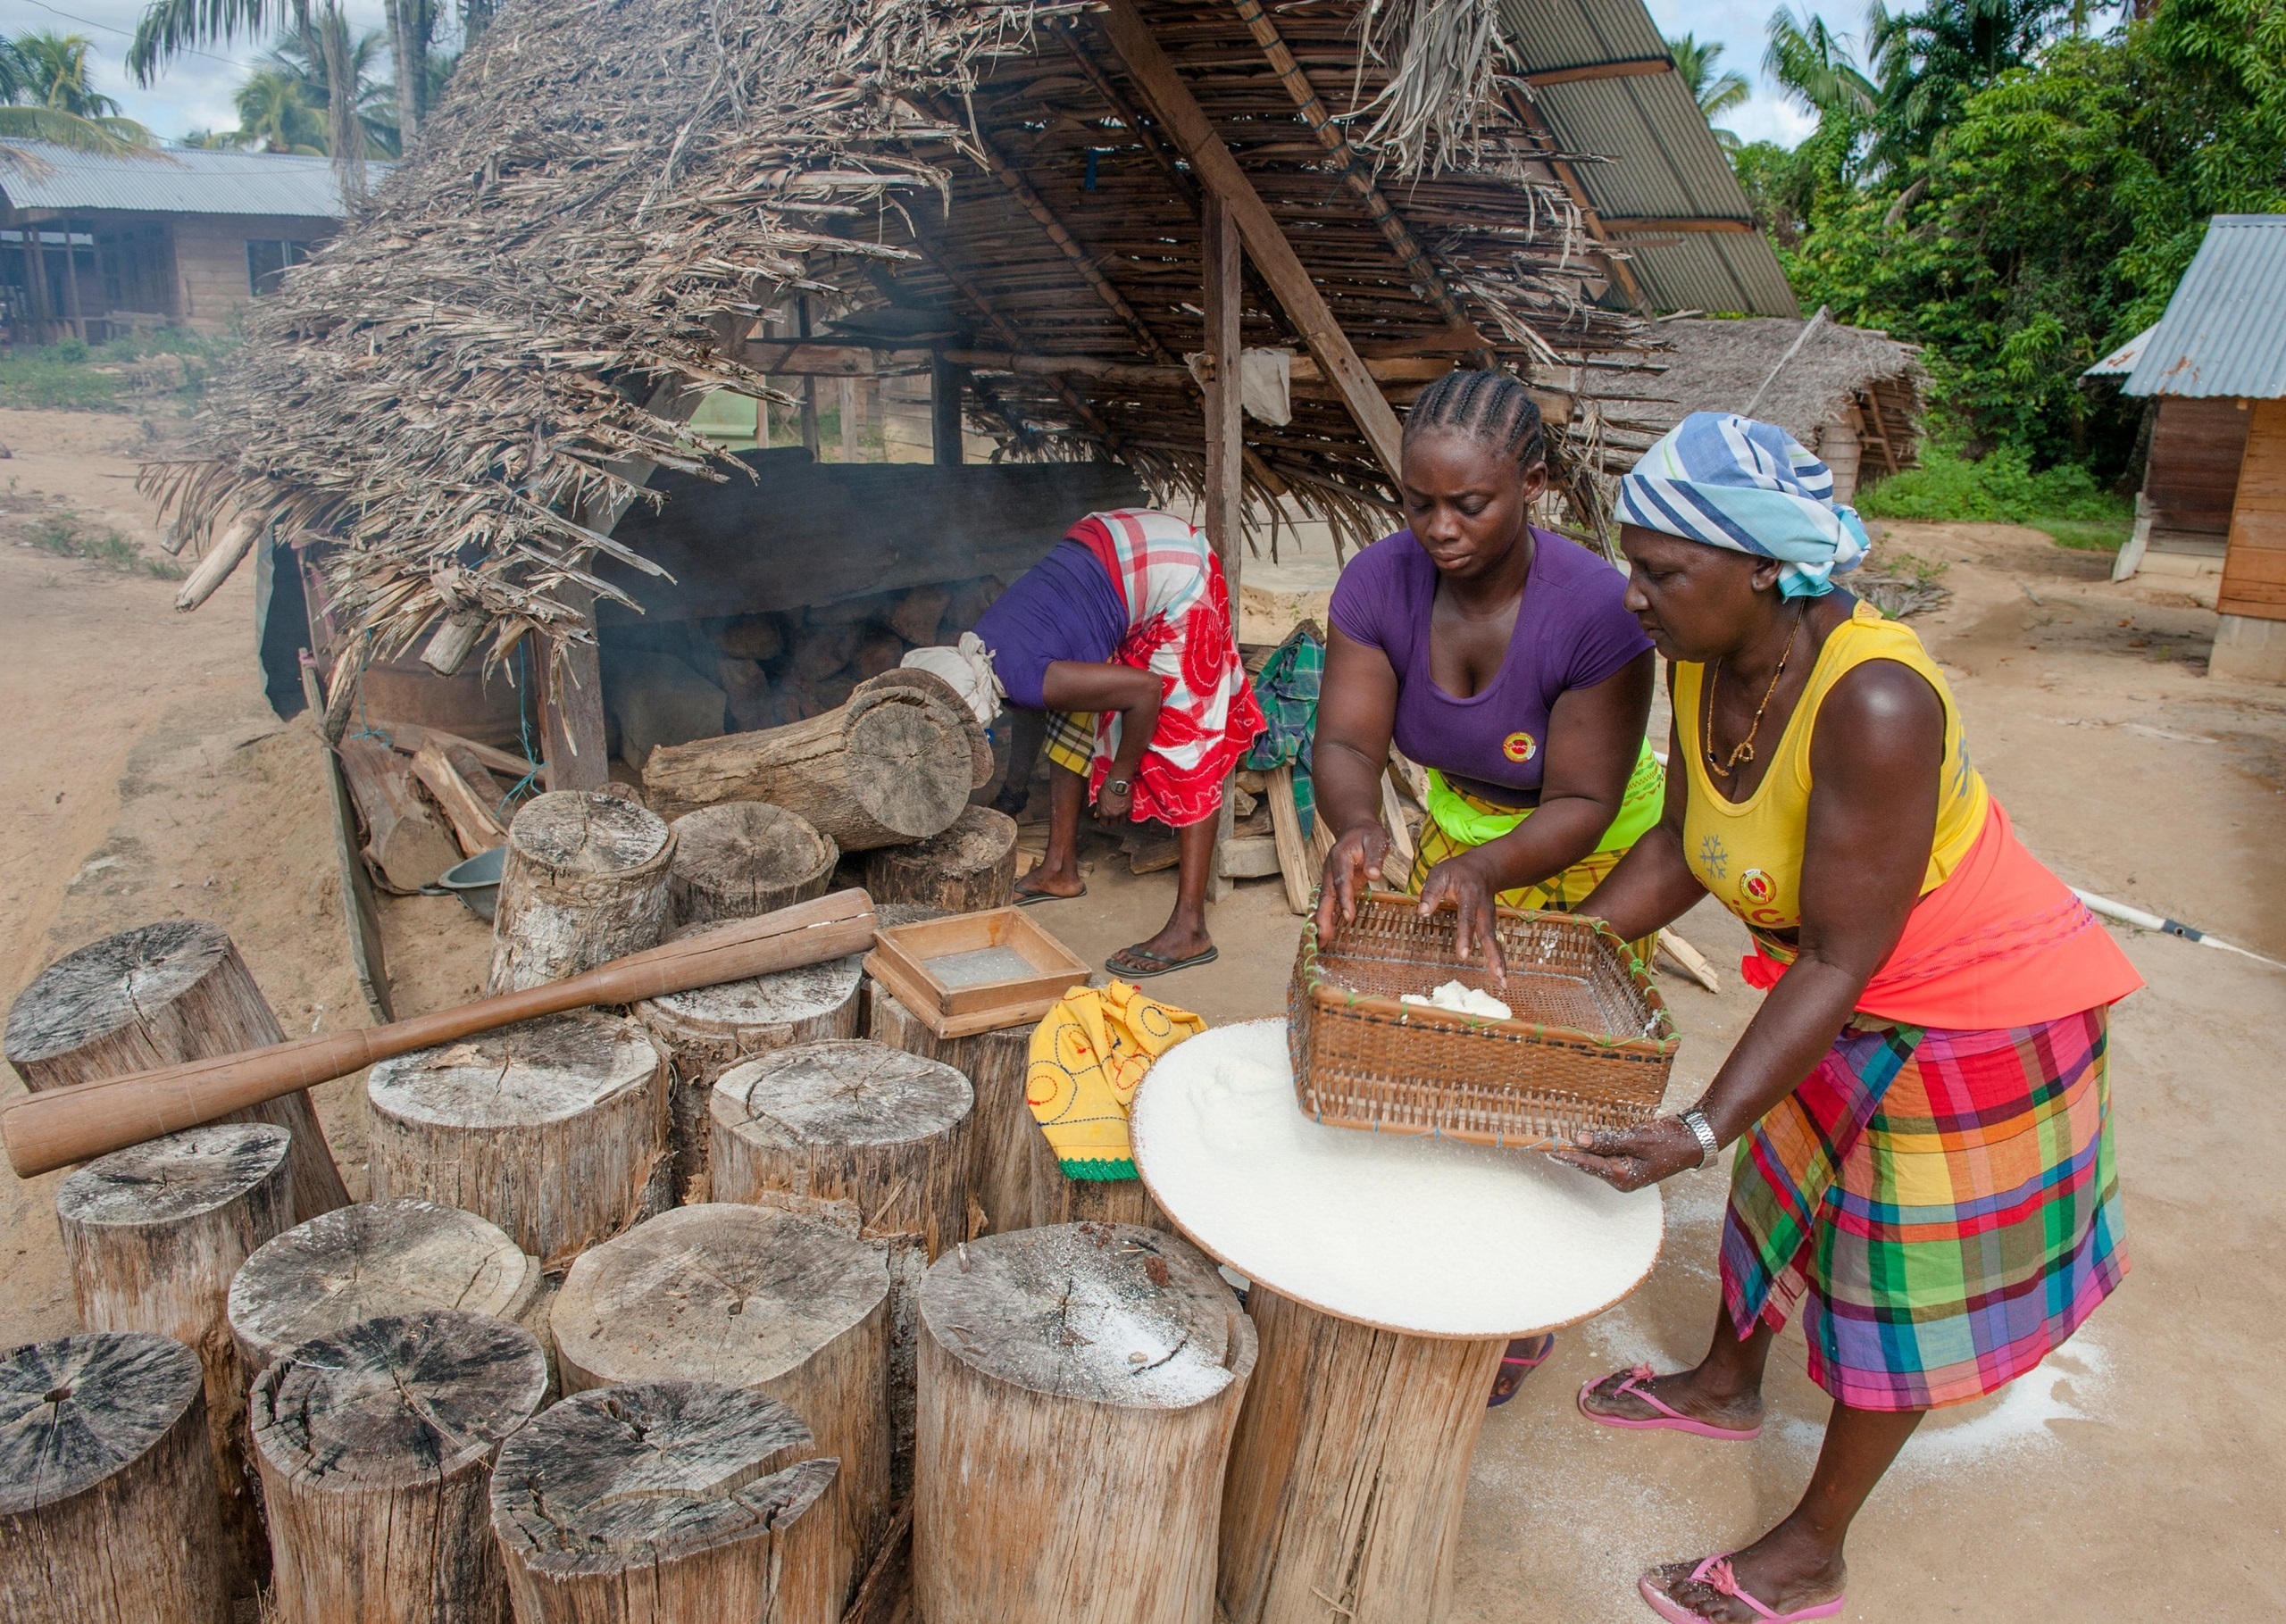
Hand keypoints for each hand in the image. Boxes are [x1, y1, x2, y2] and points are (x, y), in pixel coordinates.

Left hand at [1095, 779, 1133, 822]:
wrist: (1118, 783)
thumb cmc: (1107, 788)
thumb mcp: (1099, 798)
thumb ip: (1098, 808)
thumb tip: (1096, 815)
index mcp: (1105, 813)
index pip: (1103, 824)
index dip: (1102, 823)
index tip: (1103, 821)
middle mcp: (1114, 814)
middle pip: (1113, 824)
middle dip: (1111, 822)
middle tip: (1110, 818)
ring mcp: (1122, 812)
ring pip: (1121, 822)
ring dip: (1119, 820)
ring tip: (1117, 816)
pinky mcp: (1129, 808)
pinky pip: (1128, 816)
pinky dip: (1125, 815)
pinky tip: (1123, 812)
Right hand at [1313, 821, 1390, 944]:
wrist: (1355, 829)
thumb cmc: (1367, 835)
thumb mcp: (1376, 839)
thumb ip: (1375, 857)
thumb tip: (1374, 874)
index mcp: (1340, 857)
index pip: (1341, 881)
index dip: (1344, 899)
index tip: (1348, 916)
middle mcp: (1330, 869)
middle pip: (1326, 895)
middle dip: (1323, 916)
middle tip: (1322, 936)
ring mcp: (1330, 877)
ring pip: (1324, 901)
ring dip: (1322, 920)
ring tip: (1321, 941)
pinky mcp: (1334, 884)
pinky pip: (1330, 902)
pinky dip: (1327, 917)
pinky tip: (1327, 933)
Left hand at [1414, 852, 1506, 983]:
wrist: (1483, 867)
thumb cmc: (1456, 872)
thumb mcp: (1440, 874)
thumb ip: (1431, 892)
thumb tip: (1421, 912)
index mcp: (1470, 895)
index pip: (1467, 917)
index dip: (1466, 936)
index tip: (1464, 955)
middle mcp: (1484, 909)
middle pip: (1488, 934)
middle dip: (1492, 955)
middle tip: (1496, 974)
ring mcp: (1489, 918)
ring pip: (1494, 941)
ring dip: (1499, 962)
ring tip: (1502, 983)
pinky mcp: (1490, 925)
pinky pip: (1494, 944)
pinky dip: (1498, 961)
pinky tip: (1499, 978)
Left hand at [1547, 1118, 1708, 1192]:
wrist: (1693, 1139)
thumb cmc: (1670, 1141)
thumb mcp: (1637, 1139)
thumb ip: (1608, 1140)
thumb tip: (1580, 1139)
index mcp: (1623, 1177)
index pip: (1588, 1164)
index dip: (1567, 1155)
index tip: (1549, 1150)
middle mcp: (1622, 1178)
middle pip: (1591, 1163)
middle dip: (1573, 1152)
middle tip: (1550, 1141)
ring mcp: (1626, 1171)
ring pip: (1598, 1158)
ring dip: (1584, 1149)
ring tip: (1562, 1139)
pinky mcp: (1629, 1162)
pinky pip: (1608, 1155)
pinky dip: (1598, 1146)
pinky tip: (1586, 1140)